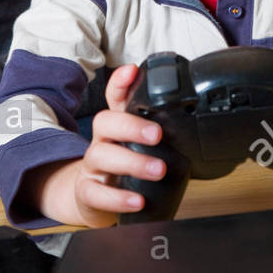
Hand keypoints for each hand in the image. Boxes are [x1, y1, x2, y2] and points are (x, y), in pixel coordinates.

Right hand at [34, 64, 162, 226]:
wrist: (92, 201)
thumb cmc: (121, 169)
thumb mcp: (138, 147)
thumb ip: (155, 130)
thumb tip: (184, 118)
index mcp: (116, 128)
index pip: (114, 99)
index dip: (120, 83)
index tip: (132, 71)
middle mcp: (101, 142)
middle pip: (104, 123)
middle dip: (130, 125)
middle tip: (157, 134)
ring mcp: (92, 168)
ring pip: (100, 156)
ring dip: (132, 162)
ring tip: (158, 170)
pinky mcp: (87, 194)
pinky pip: (96, 194)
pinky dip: (117, 198)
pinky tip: (137, 201)